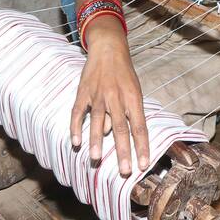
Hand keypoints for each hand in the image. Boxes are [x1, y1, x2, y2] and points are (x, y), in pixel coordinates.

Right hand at [69, 21, 150, 177]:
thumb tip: (110, 134)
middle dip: (123, 151)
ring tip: (96, 159)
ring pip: (97, 122)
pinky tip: (75, 142)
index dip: (142, 147)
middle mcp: (116, 98)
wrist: (109, 48)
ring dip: (96, 142)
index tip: (143, 165)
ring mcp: (98, 95)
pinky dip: (76, 127)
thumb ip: (126, 113)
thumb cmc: (125, 73)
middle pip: (120, 128)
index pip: (139, 127)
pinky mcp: (83, 92)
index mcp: (133, 98)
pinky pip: (78, 113)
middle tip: (125, 171)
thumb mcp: (133, 90)